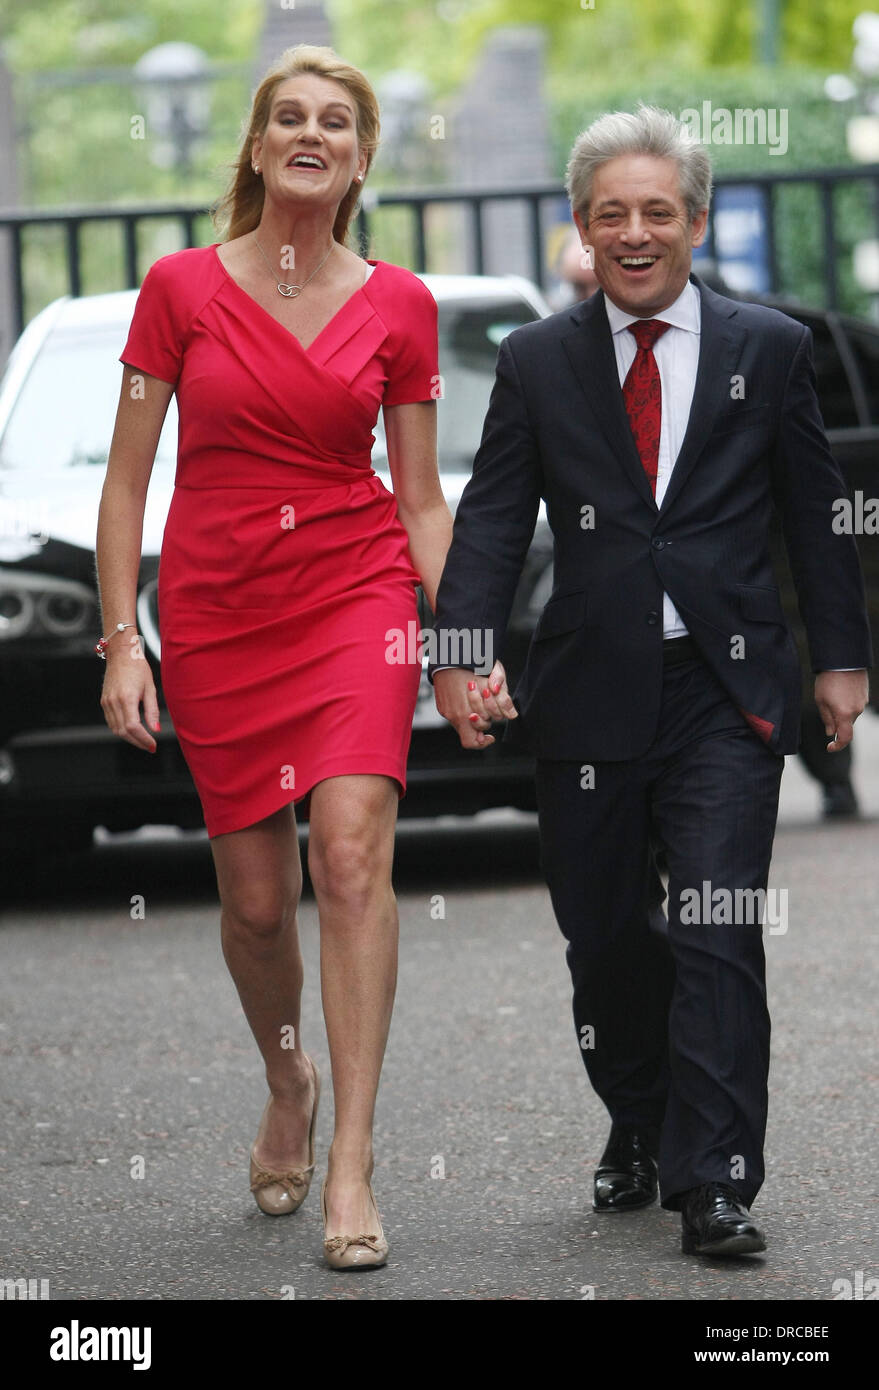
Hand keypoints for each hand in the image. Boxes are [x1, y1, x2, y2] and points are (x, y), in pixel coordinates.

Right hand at [100, 635, 160, 752]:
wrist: (121, 653)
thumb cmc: (138, 667)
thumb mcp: (150, 688)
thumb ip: (152, 710)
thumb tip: (155, 729)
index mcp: (127, 697)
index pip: (133, 727)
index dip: (143, 739)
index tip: (153, 745)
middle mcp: (114, 701)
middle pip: (123, 732)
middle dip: (137, 742)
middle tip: (150, 746)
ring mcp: (106, 702)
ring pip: (115, 729)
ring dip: (129, 738)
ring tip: (143, 740)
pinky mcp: (104, 701)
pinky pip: (111, 721)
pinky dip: (121, 730)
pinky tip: (132, 731)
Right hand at [433, 660, 517, 748]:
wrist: (448, 653)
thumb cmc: (470, 662)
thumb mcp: (493, 675)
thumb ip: (503, 697)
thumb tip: (511, 715)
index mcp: (465, 712)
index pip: (473, 741)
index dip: (484, 742)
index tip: (491, 736)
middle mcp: (454, 714)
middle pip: (475, 730)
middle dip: (486, 720)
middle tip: (488, 705)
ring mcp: (446, 711)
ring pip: (465, 724)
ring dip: (475, 715)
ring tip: (478, 699)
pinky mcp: (442, 706)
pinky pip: (455, 717)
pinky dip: (464, 711)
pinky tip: (468, 700)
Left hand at [814, 670, 867, 750]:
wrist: (843, 660)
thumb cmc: (828, 680)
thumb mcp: (821, 701)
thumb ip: (827, 719)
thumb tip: (831, 732)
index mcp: (845, 714)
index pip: (845, 738)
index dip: (838, 745)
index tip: (829, 747)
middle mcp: (857, 711)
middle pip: (846, 724)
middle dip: (836, 721)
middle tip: (825, 705)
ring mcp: (863, 702)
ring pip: (851, 714)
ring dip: (841, 710)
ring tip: (831, 693)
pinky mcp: (865, 695)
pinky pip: (855, 705)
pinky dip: (847, 703)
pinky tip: (839, 690)